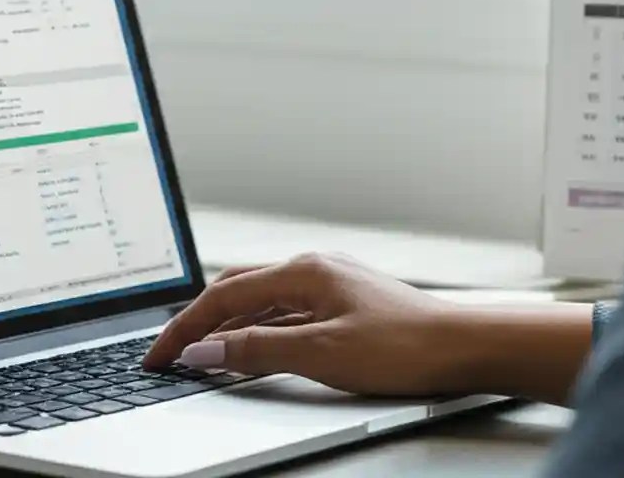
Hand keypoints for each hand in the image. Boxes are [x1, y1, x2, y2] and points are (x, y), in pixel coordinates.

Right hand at [143, 253, 480, 396]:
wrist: (464, 347)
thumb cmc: (404, 346)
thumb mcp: (320, 353)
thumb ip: (256, 350)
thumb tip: (205, 351)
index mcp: (302, 271)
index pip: (222, 296)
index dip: (184, 328)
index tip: (159, 355)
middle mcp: (313, 269)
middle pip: (236, 290)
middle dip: (198, 320)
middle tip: (171, 351)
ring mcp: (330, 284)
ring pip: (261, 301)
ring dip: (228, 325)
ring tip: (202, 354)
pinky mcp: (344, 303)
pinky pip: (285, 311)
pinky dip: (258, 329)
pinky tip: (254, 349)